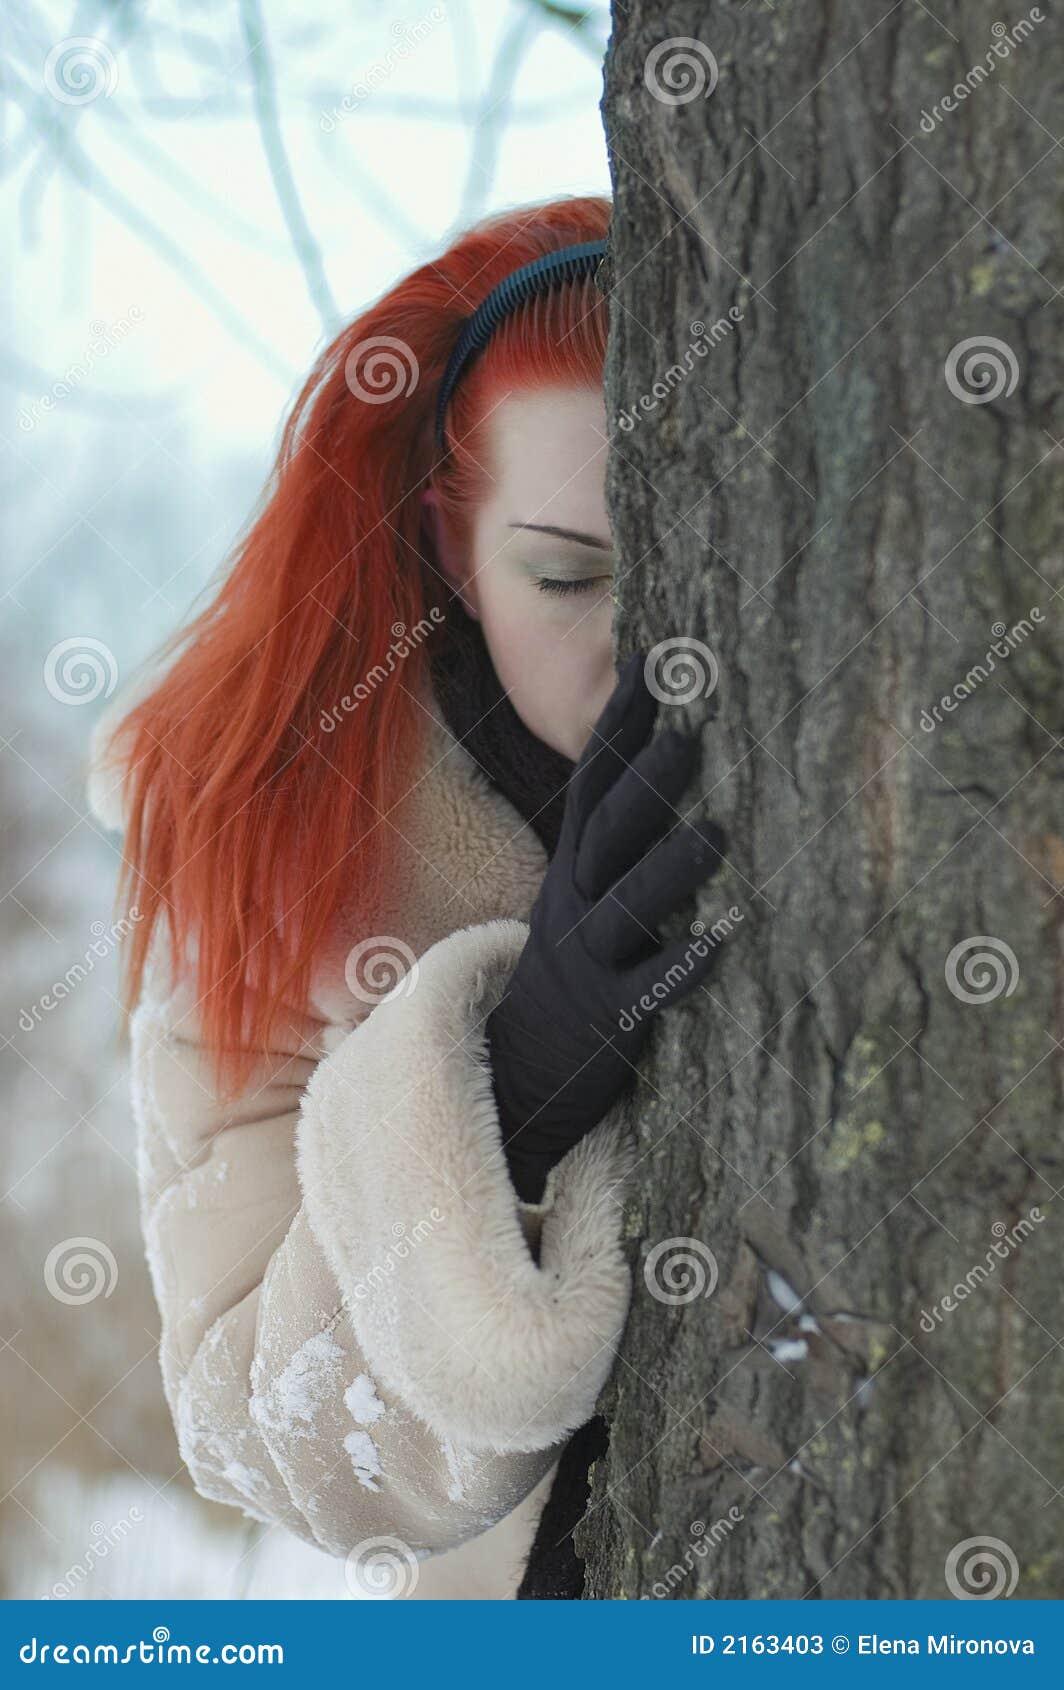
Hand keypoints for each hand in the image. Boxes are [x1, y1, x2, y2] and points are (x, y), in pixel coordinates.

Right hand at [487, 646, 731, 1201]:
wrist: (518, 1068)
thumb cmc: (574, 969)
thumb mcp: (583, 893)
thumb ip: (619, 838)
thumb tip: (672, 765)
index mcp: (574, 865)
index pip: (593, 782)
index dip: (620, 726)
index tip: (653, 666)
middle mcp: (576, 901)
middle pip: (607, 832)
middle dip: (647, 781)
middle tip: (693, 734)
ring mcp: (589, 957)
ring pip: (625, 904)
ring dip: (670, 867)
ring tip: (717, 833)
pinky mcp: (610, 1015)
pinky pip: (648, 987)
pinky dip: (682, 965)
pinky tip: (722, 943)